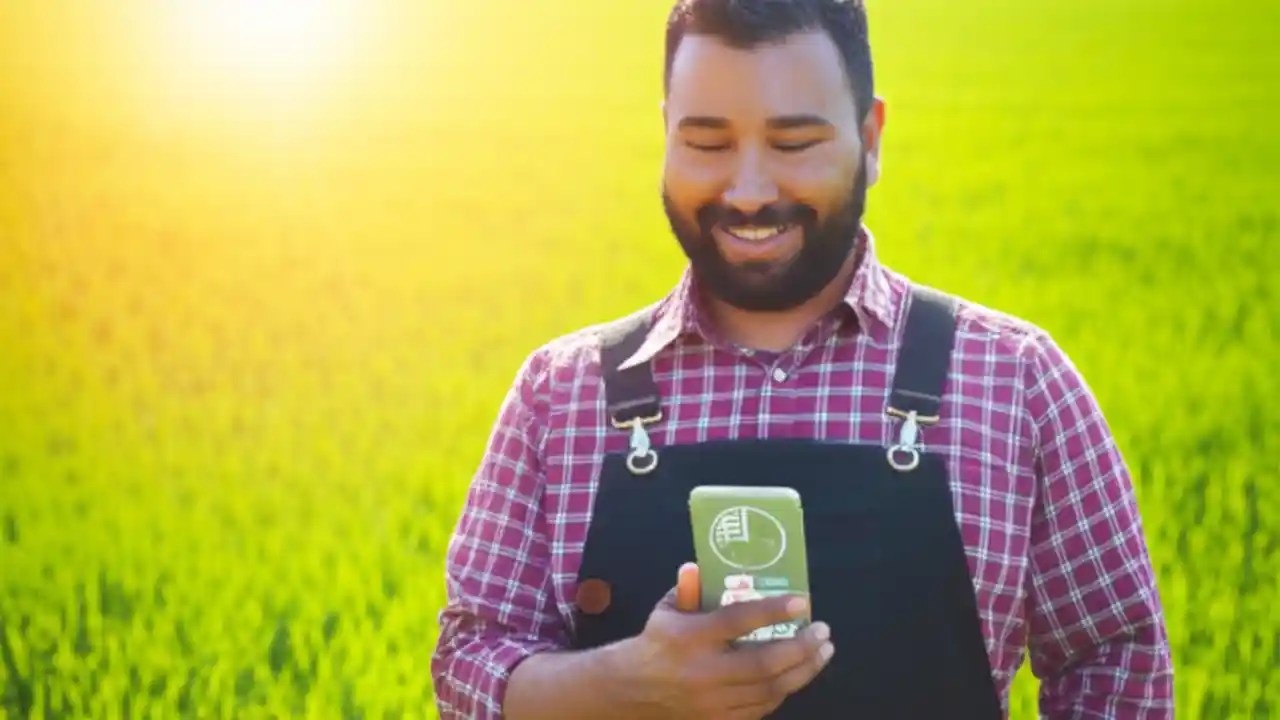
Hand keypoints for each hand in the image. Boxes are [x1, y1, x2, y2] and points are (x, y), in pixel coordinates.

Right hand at [610, 562, 833, 719]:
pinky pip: (762, 707)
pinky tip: (798, 674)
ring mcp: (713, 701)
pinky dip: (784, 690)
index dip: (773, 610)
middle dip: (801, 647)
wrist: (633, 691)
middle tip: (823, 631)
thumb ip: (688, 589)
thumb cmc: (658, 641)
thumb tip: (699, 564)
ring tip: (823, 652)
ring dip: (803, 670)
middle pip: (764, 663)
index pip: (738, 621)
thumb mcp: (667, 610)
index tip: (802, 602)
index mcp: (690, 637)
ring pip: (770, 689)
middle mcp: (704, 671)